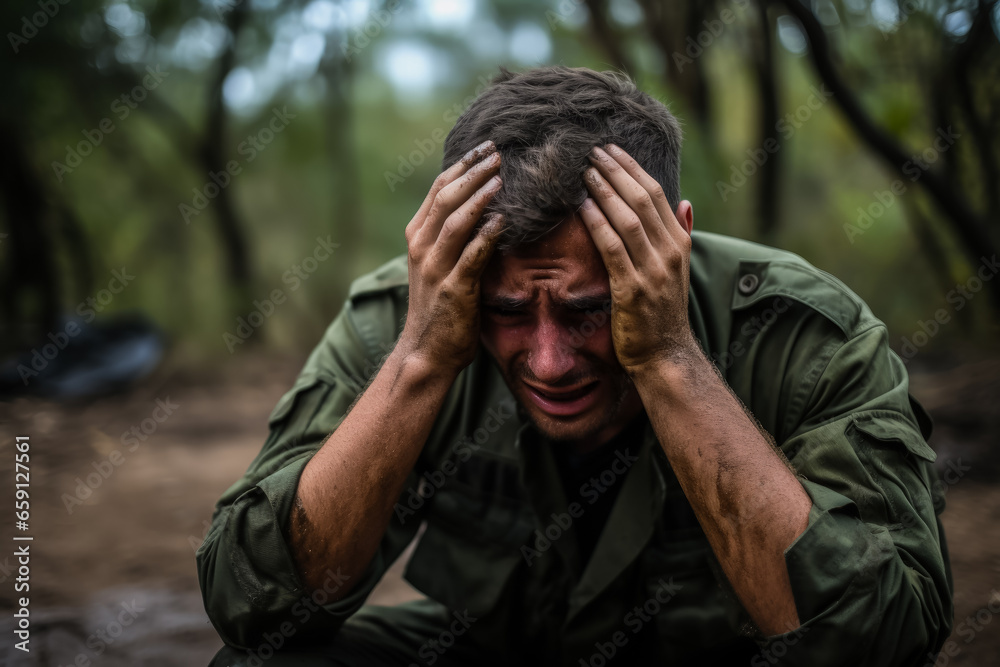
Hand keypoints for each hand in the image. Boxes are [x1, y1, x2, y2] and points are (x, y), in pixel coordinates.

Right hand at [398, 140, 504, 375]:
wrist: (426, 351)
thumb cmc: (440, 306)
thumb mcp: (440, 263)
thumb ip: (453, 236)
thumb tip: (485, 206)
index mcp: (418, 237)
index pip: (439, 189)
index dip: (462, 165)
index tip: (485, 148)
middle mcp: (422, 247)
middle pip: (446, 197)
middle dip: (473, 171)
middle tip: (498, 153)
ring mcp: (436, 267)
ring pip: (456, 221)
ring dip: (479, 196)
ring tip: (501, 177)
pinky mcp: (453, 289)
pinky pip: (471, 255)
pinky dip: (487, 235)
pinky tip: (504, 220)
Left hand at [579, 144, 697, 375]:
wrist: (666, 354)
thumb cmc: (663, 312)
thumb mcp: (677, 270)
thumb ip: (680, 234)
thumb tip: (685, 203)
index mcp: (679, 243)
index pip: (656, 193)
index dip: (632, 168)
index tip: (610, 149)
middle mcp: (670, 252)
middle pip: (642, 199)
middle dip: (615, 171)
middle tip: (591, 150)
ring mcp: (653, 271)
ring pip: (628, 219)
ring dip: (603, 191)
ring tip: (583, 170)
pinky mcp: (633, 289)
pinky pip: (613, 248)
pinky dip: (597, 224)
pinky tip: (581, 206)